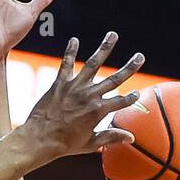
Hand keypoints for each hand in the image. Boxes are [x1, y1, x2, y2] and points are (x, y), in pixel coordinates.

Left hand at [24, 33, 143, 159]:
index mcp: (98, 111)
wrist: (40, 139)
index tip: (138, 92)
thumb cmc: (64, 144)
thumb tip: (131, 138)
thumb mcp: (90, 144)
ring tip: (113, 35)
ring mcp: (75, 87)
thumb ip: (110, 137)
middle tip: (140, 57)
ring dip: (104, 48)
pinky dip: (70, 51)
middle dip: (129, 67)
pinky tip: (74, 40)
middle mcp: (89, 96)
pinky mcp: (60, 83)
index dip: (131, 98)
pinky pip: (67, 63)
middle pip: (114, 79)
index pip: (120, 101)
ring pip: (93, 63)